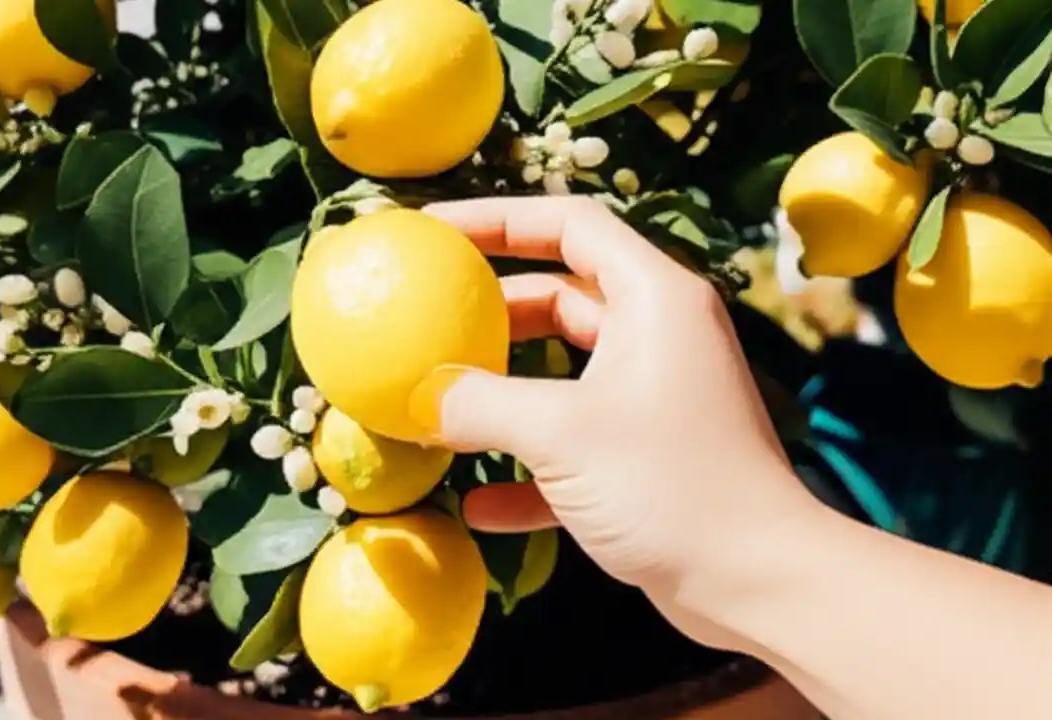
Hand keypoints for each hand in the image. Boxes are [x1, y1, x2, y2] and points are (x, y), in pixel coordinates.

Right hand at [409, 196, 820, 592]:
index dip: (496, 218)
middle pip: (560, 293)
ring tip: (435, 403)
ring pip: (561, 372)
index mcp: (653, 299)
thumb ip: (481, 405)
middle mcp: (657, 336)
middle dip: (488, 309)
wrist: (759, 582)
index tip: (430, 231)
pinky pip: (572, 446)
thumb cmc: (671, 487)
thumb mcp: (562, 435)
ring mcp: (653, 398)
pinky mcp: (647, 458)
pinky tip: (479, 506)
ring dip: (501, 391)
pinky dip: (528, 468)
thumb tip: (421, 397)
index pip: (568, 224)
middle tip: (424, 318)